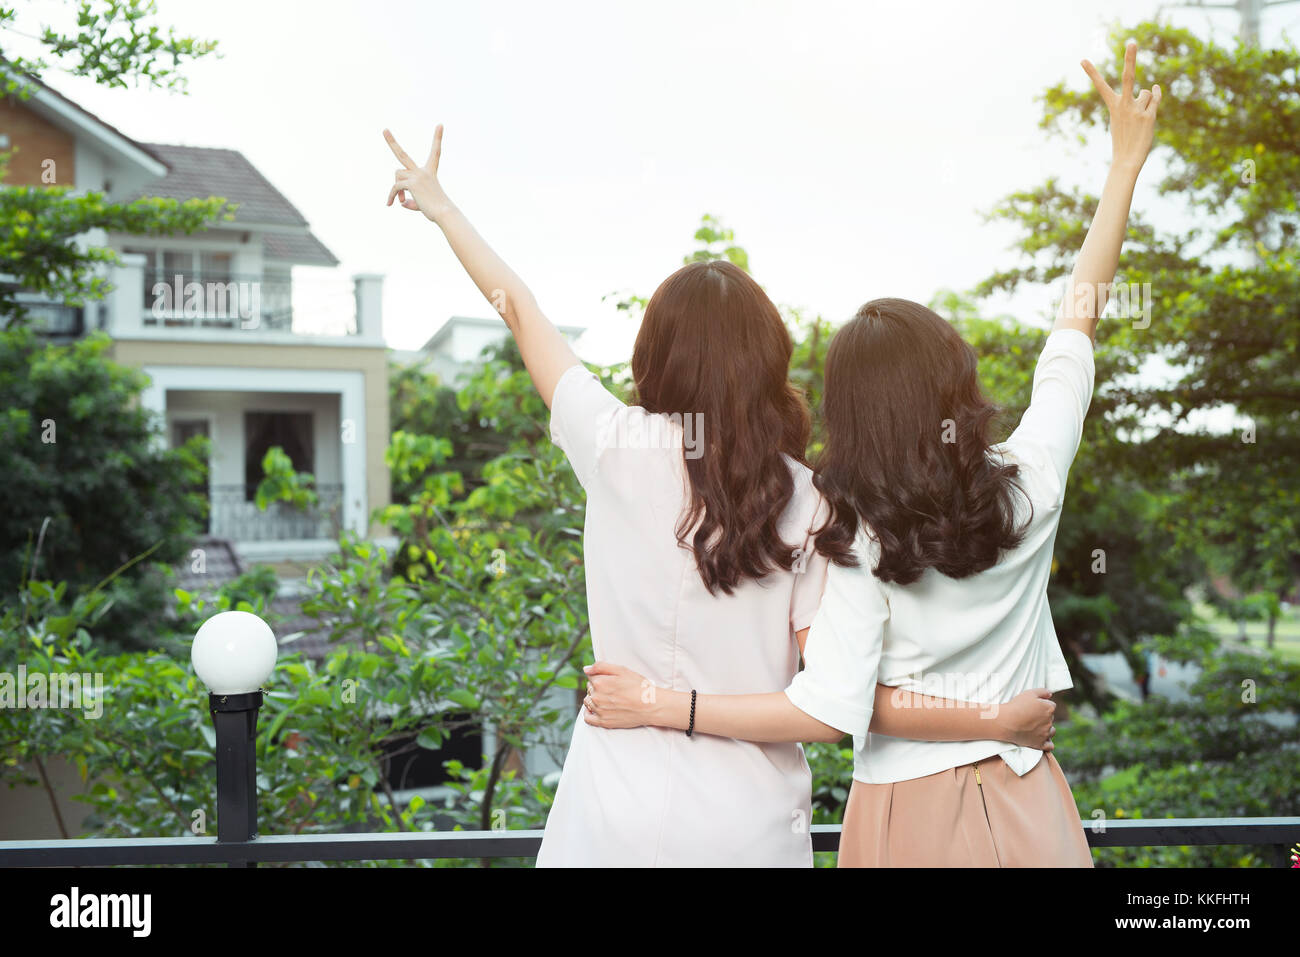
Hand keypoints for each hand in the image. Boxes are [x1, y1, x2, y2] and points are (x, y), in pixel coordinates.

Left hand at [383, 126, 453, 223]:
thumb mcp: (422, 204)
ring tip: (401, 200)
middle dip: (392, 142)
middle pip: (402, 155)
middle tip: (384, 130)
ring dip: (396, 189)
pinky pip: (395, 187)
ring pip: (397, 178)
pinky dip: (392, 196)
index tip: (440, 125)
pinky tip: (391, 204)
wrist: (444, 213)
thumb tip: (401, 202)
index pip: (435, 153)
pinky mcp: (411, 184)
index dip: (438, 138)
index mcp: (430, 172)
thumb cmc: (437, 211)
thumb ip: (411, 202)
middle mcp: (423, 171)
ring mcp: (417, 176)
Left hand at [582, 661, 660, 729]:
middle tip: (612, 689)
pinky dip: (589, 713)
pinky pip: (587, 718)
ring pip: (588, 702)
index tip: (610, 680)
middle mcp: (597, 697)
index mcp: (600, 682)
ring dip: (594, 699)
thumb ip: (601, 666)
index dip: (600, 677)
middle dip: (597, 687)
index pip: (591, 677)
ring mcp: (599, 710)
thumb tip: (585, 669)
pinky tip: (596, 709)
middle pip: (589, 689)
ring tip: (608, 698)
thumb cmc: (639, 686)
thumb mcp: (622, 670)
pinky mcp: (603, 722)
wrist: (651, 705)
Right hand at [992, 688, 1056, 750]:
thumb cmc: (1016, 706)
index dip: (1042, 705)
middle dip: (1043, 717)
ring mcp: (1045, 734)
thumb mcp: (1029, 693)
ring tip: (1035, 727)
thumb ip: (1042, 691)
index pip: (1051, 705)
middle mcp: (1050, 721)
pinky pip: (1050, 746)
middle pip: (1051, 718)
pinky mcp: (1040, 744)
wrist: (1006, 722)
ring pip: (1052, 731)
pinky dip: (1047, 743)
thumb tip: (1050, 694)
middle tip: (1030, 716)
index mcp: (1049, 708)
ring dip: (1047, 729)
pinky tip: (1042, 740)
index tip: (1033, 707)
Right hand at [1082, 40, 1161, 171]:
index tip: (1083, 60)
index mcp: (1113, 106)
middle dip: (1130, 58)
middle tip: (1132, 42)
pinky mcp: (1149, 116)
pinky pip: (1156, 98)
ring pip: (1147, 93)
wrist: (1126, 160)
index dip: (1092, 72)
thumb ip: (1135, 100)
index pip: (1101, 86)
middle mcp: (1124, 105)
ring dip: (1146, 100)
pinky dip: (1157, 95)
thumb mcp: (1123, 118)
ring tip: (1140, 117)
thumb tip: (1152, 87)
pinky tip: (1156, 90)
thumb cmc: (1123, 139)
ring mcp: (1137, 110)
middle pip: (1127, 77)